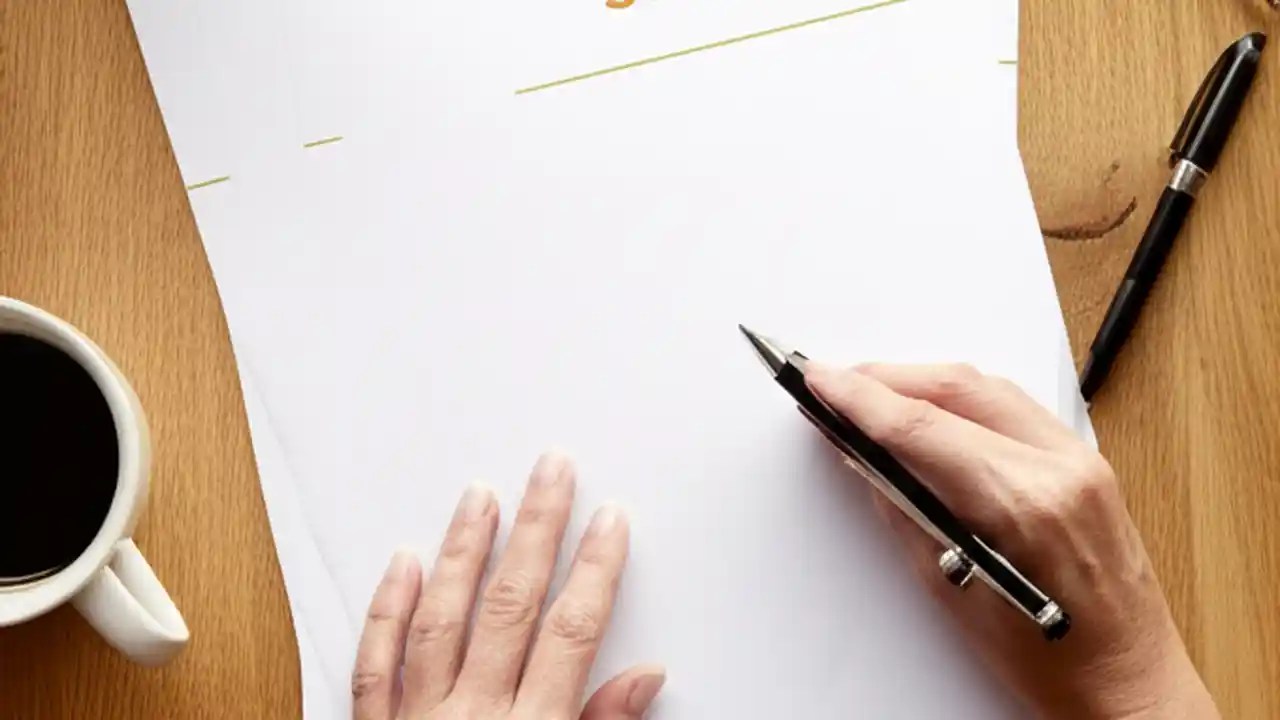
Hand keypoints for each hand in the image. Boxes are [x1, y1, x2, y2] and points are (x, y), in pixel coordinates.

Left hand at [353, 452, 663, 719]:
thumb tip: (644, 678)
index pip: (572, 633)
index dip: (595, 570)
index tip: (610, 521)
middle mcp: (474, 717)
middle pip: (510, 605)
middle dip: (537, 529)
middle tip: (552, 471)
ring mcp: (420, 719)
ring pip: (442, 618)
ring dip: (464, 550)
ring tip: (481, 495)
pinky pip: (375, 662)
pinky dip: (388, 610)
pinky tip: (404, 563)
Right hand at [806, 363, 1218, 719]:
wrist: (1128, 683)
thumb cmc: (1051, 661)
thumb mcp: (952, 590)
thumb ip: (903, 512)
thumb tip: (864, 458)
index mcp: (1024, 504)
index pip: (922, 426)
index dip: (859, 397)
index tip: (819, 380)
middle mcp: (1060, 467)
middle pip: (956, 388)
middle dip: (886, 378)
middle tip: (835, 383)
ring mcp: (1082, 459)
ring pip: (987, 386)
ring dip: (922, 381)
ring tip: (873, 393)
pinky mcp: (1089, 462)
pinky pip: (1016, 405)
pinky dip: (963, 397)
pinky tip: (932, 407)